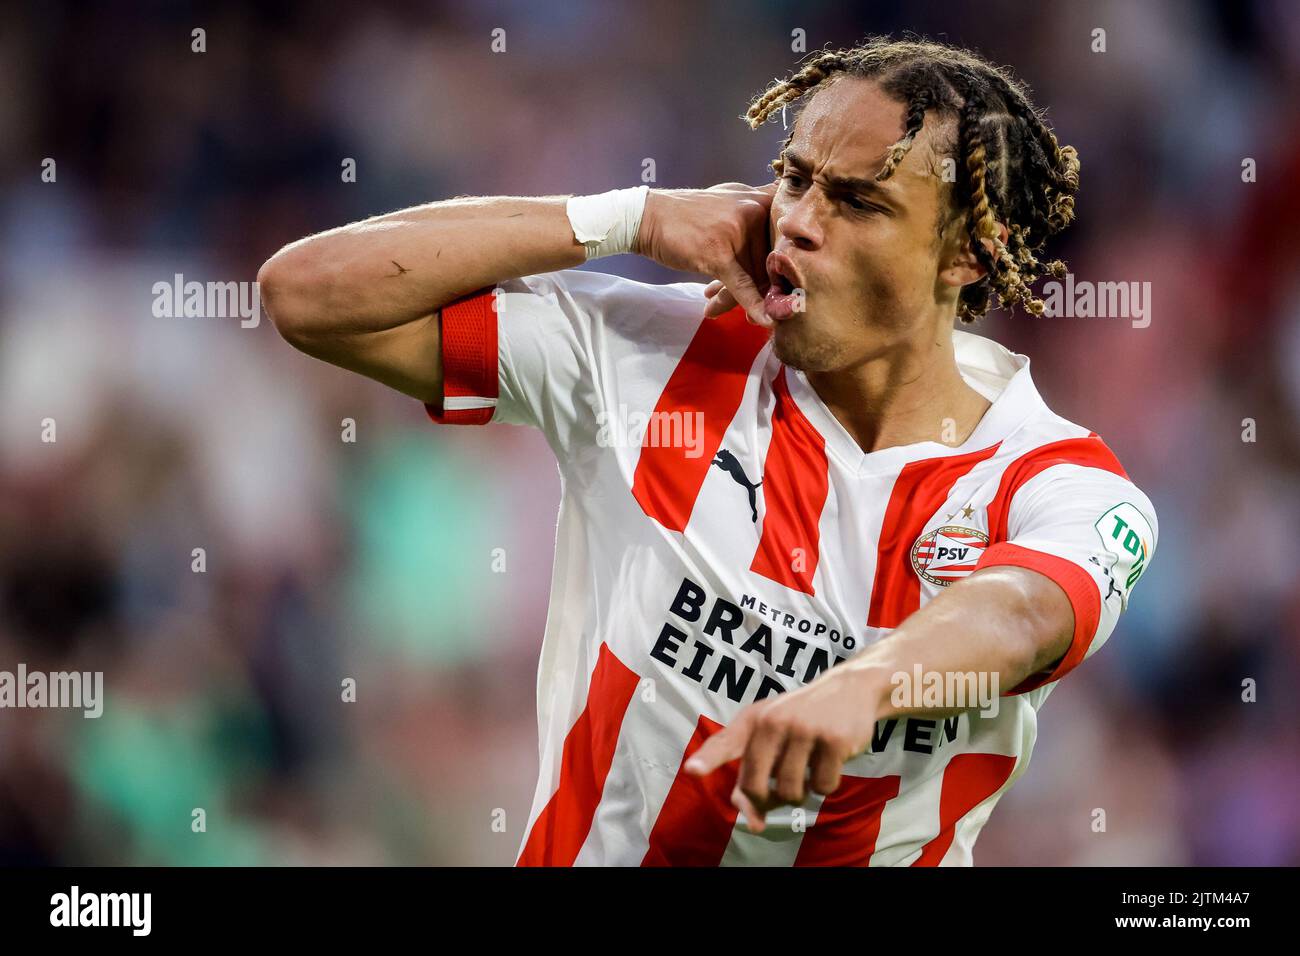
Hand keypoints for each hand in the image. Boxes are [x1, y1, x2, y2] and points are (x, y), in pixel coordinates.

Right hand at [632, 182, 777, 326]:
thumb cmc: (688, 216)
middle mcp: (754, 209)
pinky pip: (742, 286)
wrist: (648, 217)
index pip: (788, 234)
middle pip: (774, 259)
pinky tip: (763, 320)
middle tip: (760, 300)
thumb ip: (756, 215)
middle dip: (767, 285)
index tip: (785, 276)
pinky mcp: (719, 254)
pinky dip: (753, 306)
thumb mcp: (729, 200)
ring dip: (749, 299)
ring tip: (736, 310)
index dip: (789, 259)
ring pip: (757, 276)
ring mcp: (737, 231)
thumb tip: (781, 240)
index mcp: (759, 198)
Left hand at [684, 663, 885, 832]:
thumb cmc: (802, 720)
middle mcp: (775, 722)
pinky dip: (827, 784)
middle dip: (769, 798)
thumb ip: (753, 773)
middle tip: (784, 784)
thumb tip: (751, 822)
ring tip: (809, 767)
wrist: (849, 689)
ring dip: (802, 793)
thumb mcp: (772, 736)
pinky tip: (831, 760)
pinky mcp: (834, 741)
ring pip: (792, 793)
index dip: (708, 758)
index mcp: (754, 721)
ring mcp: (805, 730)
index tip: (692, 771)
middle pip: (757, 787)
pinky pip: (823, 787)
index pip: (726, 742)